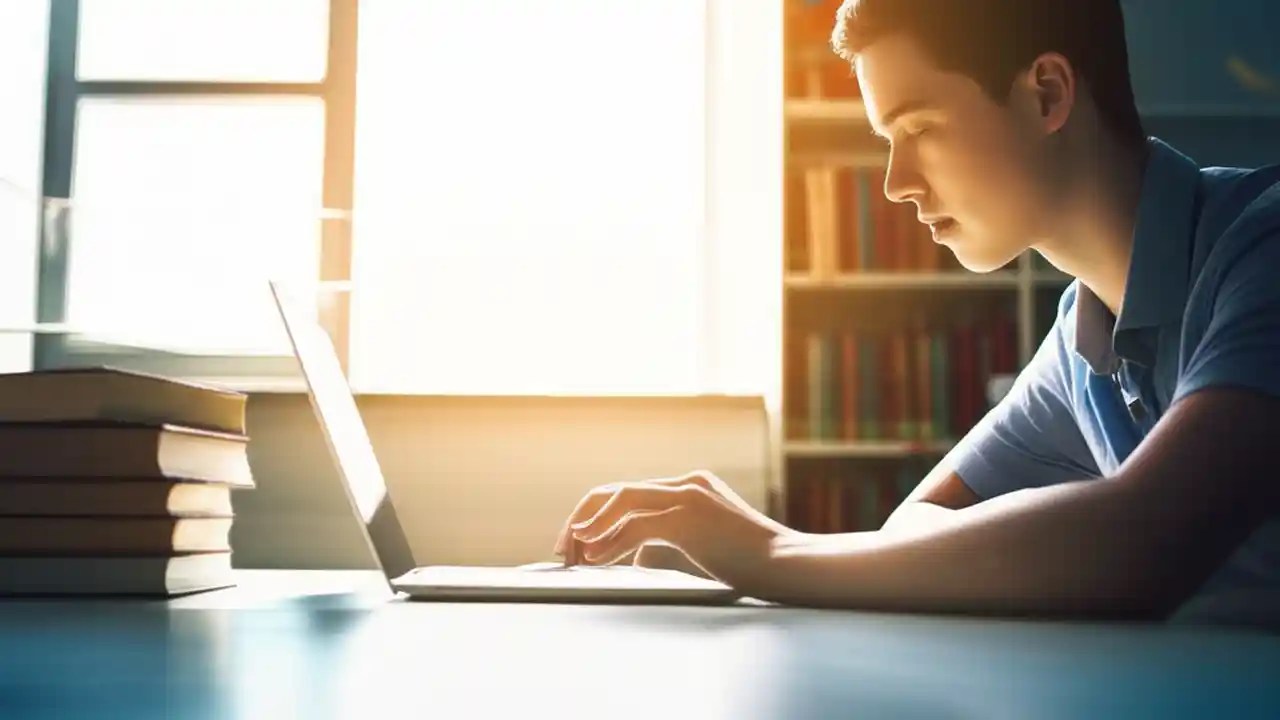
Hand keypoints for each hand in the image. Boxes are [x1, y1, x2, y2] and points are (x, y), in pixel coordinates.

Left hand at [552, 470, 785, 588]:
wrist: (792, 565)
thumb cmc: (755, 563)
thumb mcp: (706, 548)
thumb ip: (671, 545)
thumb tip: (639, 558)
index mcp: (690, 486)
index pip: (629, 493)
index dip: (597, 517)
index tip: (578, 543)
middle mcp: (686, 483)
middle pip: (616, 490)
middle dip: (582, 518)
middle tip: (562, 549)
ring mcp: (689, 496)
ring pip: (621, 500)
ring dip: (590, 528)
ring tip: (573, 554)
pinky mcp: (690, 517)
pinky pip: (637, 526)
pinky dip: (610, 543)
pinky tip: (596, 560)